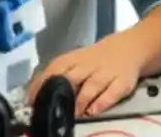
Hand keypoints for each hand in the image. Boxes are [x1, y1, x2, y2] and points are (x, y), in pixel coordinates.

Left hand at [28, 37, 143, 117]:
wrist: (130, 47)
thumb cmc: (96, 59)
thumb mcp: (76, 61)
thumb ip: (58, 75)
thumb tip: (33, 94)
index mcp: (75, 59)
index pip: (55, 69)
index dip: (42, 84)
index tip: (30, 100)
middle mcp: (89, 65)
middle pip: (72, 76)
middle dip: (60, 92)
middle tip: (49, 108)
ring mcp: (107, 73)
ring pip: (92, 85)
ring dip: (81, 100)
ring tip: (72, 113)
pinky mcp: (123, 82)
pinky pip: (113, 92)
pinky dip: (103, 102)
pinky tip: (93, 111)